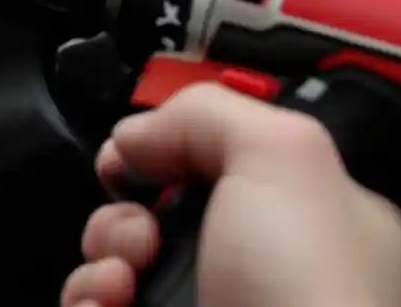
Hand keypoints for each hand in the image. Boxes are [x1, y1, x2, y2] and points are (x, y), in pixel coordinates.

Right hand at [61, 84, 400, 306]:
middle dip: (125, 205)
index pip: (222, 153)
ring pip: (115, 257)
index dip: (173, 143)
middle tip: (144, 227)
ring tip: (125, 273)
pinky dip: (88, 298)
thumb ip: (210, 113)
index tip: (144, 148)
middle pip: (153, 202)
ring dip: (102, 252)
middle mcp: (252, 265)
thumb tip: (139, 135)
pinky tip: (111, 302)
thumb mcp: (285, 157)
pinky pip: (94, 305)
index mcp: (306, 215)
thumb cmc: (313, 305)